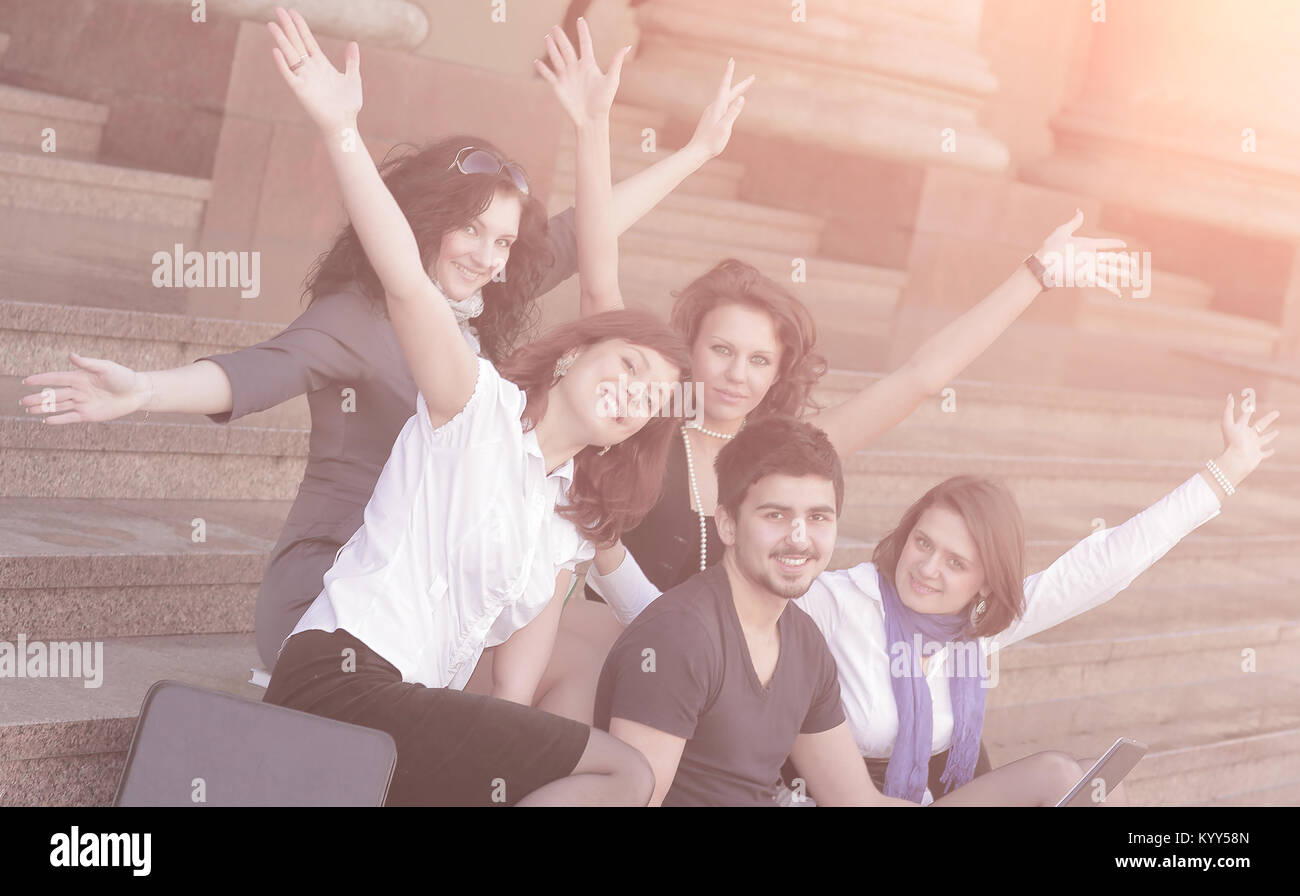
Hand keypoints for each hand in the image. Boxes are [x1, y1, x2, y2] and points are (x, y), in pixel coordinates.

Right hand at [19, 353, 150, 423]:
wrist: (138, 392)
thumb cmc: (123, 377)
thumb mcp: (106, 368)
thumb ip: (88, 363)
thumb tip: (71, 355)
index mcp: (79, 377)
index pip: (56, 378)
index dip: (41, 380)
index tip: (26, 381)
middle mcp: (78, 390)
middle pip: (54, 395)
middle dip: (38, 398)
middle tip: (22, 402)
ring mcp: (83, 403)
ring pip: (59, 406)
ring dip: (44, 408)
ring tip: (29, 411)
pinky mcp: (89, 415)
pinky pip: (71, 417)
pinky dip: (60, 419)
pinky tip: (47, 421)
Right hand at [268, 6, 361, 134]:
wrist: (344, 123)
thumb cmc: (348, 104)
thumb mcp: (353, 78)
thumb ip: (351, 61)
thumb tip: (353, 43)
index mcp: (321, 64)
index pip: (307, 40)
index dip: (300, 26)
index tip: (292, 12)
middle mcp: (310, 68)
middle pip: (296, 42)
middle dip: (288, 26)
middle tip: (278, 9)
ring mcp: (304, 78)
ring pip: (290, 54)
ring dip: (281, 40)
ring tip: (272, 24)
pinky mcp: (301, 90)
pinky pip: (289, 75)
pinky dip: (282, 64)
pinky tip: (276, 51)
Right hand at [534, 18, 629, 128]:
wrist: (592, 119)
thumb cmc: (604, 102)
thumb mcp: (612, 80)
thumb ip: (616, 63)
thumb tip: (626, 46)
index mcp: (589, 65)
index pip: (585, 44)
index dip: (583, 32)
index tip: (581, 20)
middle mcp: (576, 68)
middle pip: (567, 49)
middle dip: (561, 38)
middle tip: (555, 27)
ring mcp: (566, 76)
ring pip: (557, 58)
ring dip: (551, 49)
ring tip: (547, 38)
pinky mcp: (558, 86)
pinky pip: (548, 75)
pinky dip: (542, 69)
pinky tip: (537, 62)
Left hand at [685, 58, 753, 159]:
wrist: (696, 151)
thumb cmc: (711, 142)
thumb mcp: (725, 127)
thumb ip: (733, 112)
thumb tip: (742, 98)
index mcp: (718, 107)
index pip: (725, 86)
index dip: (729, 73)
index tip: (732, 60)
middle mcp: (714, 107)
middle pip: (729, 91)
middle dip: (741, 84)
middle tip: (752, 77)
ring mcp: (712, 112)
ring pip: (726, 98)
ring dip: (736, 91)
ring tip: (744, 87)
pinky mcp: (711, 118)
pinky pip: (723, 104)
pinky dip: (731, 99)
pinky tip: (731, 103)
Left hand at [1034, 210, 1132, 297]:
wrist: (1043, 264)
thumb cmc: (1049, 248)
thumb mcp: (1062, 232)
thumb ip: (1073, 223)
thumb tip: (1079, 211)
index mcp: (1086, 245)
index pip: (1104, 243)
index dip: (1114, 243)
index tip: (1123, 244)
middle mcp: (1090, 257)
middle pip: (1112, 259)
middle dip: (1124, 261)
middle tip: (1135, 263)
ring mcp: (1089, 267)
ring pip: (1111, 270)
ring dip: (1122, 273)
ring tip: (1134, 277)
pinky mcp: (1086, 277)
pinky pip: (1102, 283)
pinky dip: (1111, 288)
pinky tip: (1119, 293)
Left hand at [1217, 392, 1279, 482]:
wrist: (1236, 460)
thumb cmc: (1232, 442)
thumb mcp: (1227, 423)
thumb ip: (1228, 409)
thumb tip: (1229, 396)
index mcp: (1241, 429)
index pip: (1245, 417)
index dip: (1248, 410)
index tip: (1251, 405)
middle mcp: (1247, 437)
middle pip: (1260, 425)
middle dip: (1268, 419)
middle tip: (1277, 412)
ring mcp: (1253, 446)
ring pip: (1263, 439)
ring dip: (1270, 435)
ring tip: (1276, 432)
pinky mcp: (1257, 456)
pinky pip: (1264, 453)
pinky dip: (1269, 452)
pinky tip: (1273, 450)